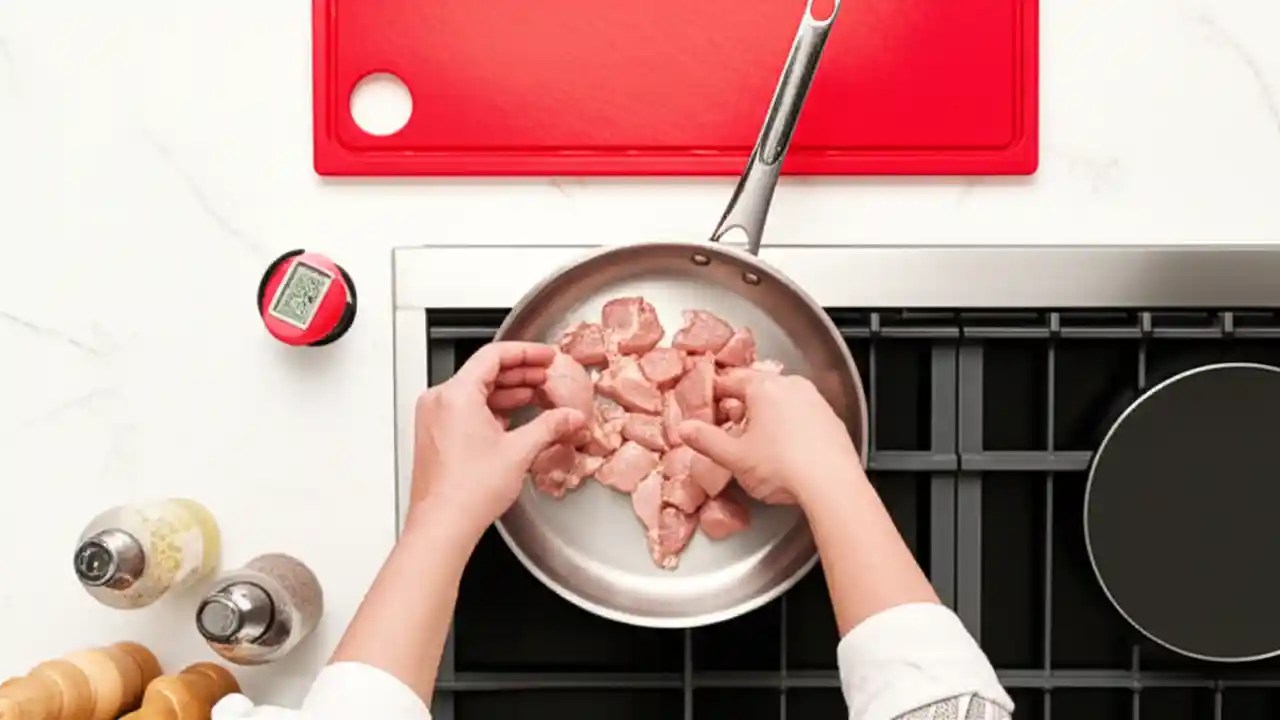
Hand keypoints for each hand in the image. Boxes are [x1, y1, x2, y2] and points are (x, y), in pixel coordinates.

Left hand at [409, 342, 586, 537]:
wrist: (442, 525)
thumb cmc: (467, 492)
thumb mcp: (519, 451)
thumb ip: (550, 426)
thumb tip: (570, 417)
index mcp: (456, 394)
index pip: (493, 355)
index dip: (526, 352)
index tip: (545, 356)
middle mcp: (439, 400)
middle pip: (484, 371)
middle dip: (519, 372)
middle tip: (546, 374)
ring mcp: (434, 418)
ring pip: (475, 390)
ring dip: (507, 391)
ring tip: (536, 394)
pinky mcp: (435, 434)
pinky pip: (465, 408)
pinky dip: (491, 408)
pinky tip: (513, 418)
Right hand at [677, 369, 863, 506]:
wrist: (833, 486)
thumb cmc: (781, 468)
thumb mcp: (734, 457)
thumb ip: (706, 440)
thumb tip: (684, 428)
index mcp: (764, 387)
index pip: (729, 380)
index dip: (713, 394)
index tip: (705, 407)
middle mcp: (791, 385)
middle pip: (757, 387)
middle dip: (740, 404)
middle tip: (729, 428)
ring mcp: (815, 400)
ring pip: (781, 399)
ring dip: (766, 414)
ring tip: (757, 441)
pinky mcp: (831, 418)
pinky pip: (801, 413)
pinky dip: (789, 424)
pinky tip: (785, 448)